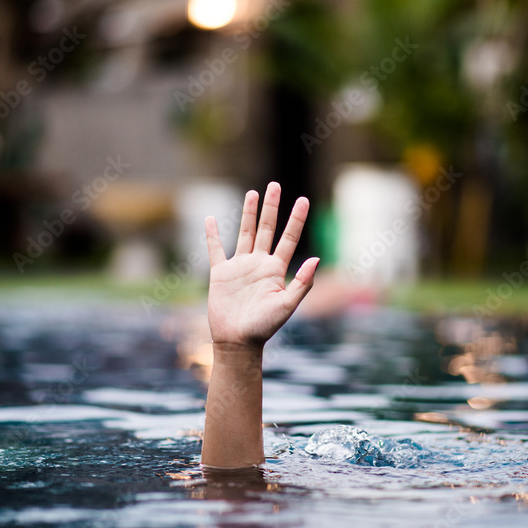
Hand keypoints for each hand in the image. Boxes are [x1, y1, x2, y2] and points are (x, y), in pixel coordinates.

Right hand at [205, 182, 318, 348]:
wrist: (238, 341)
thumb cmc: (264, 327)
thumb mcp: (287, 305)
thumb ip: (302, 282)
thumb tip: (317, 258)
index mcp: (276, 269)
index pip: (289, 238)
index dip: (296, 219)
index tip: (303, 200)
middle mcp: (259, 264)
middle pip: (267, 229)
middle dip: (272, 207)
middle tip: (275, 185)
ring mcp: (240, 267)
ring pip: (244, 233)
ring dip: (248, 213)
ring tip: (252, 193)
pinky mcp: (220, 274)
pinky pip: (216, 250)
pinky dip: (212, 235)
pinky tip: (211, 219)